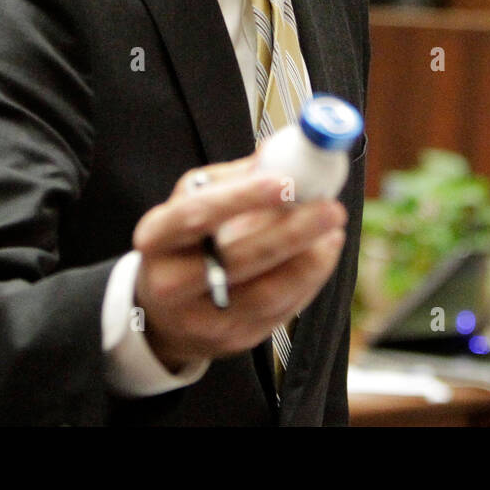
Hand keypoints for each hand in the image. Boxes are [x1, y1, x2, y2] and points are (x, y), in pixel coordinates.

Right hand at [131, 153, 347, 372]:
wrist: (164, 311)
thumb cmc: (188, 240)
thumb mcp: (195, 201)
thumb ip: (237, 178)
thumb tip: (285, 149)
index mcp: (156, 237)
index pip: (196, 215)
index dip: (242, 198)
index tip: (286, 181)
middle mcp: (171, 283)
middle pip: (237, 259)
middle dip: (291, 231)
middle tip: (330, 208)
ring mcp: (202, 319)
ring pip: (266, 293)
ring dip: (310, 260)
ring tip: (333, 230)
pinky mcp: (233, 340)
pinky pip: (280, 311)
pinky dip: (308, 280)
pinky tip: (322, 255)